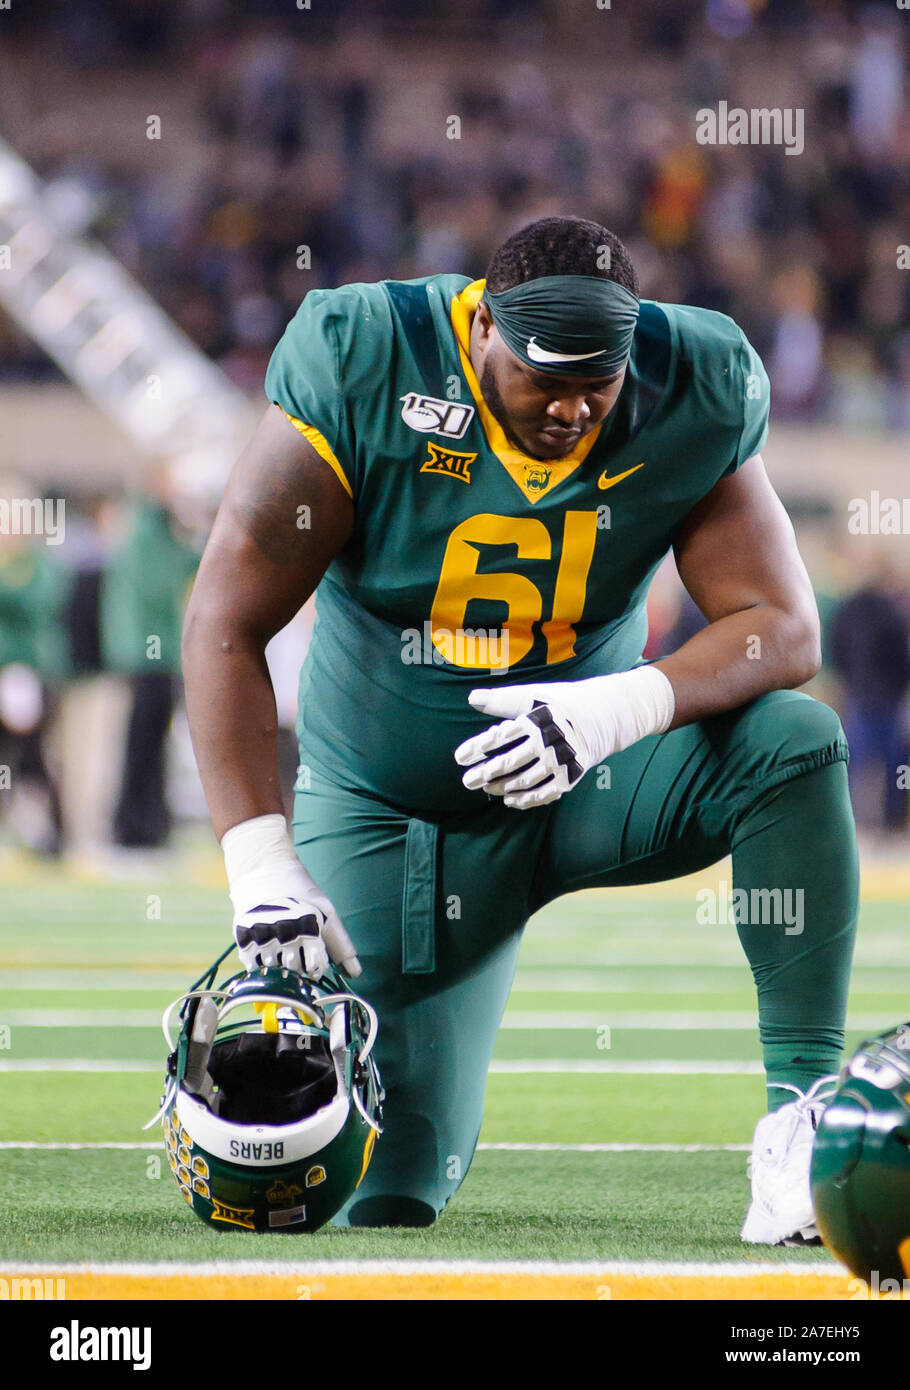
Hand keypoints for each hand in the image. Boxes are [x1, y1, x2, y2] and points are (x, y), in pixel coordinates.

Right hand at [233, 893, 360, 979]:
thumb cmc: (300, 892)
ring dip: (277, 965)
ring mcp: (263, 935)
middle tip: (293, 952)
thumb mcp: (326, 913)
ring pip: (273, 971)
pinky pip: (253, 966)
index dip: (315, 968)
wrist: (264, 869)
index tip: (312, 962)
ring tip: (278, 947)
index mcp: (310, 926)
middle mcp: (285, 932)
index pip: (316, 968)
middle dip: (296, 967)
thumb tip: (355, 974)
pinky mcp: (243, 936)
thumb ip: (341, 945)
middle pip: (294, 971)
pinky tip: (264, 946)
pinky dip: (259, 962)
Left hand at [453, 668, 674, 810]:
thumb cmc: (562, 702)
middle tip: (466, 782)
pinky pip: (545, 793)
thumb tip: (471, 698)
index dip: (478, 747)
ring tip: (485, 789)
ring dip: (503, 787)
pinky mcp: (572, 775)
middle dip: (486, 773)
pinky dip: (526, 800)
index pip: (501, 735)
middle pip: (512, 761)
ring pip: (526, 780)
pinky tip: (509, 800)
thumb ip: (502, 700)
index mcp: (538, 718)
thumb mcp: (534, 695)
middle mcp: (550, 740)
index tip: (459, 757)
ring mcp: (562, 760)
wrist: (606, 715)